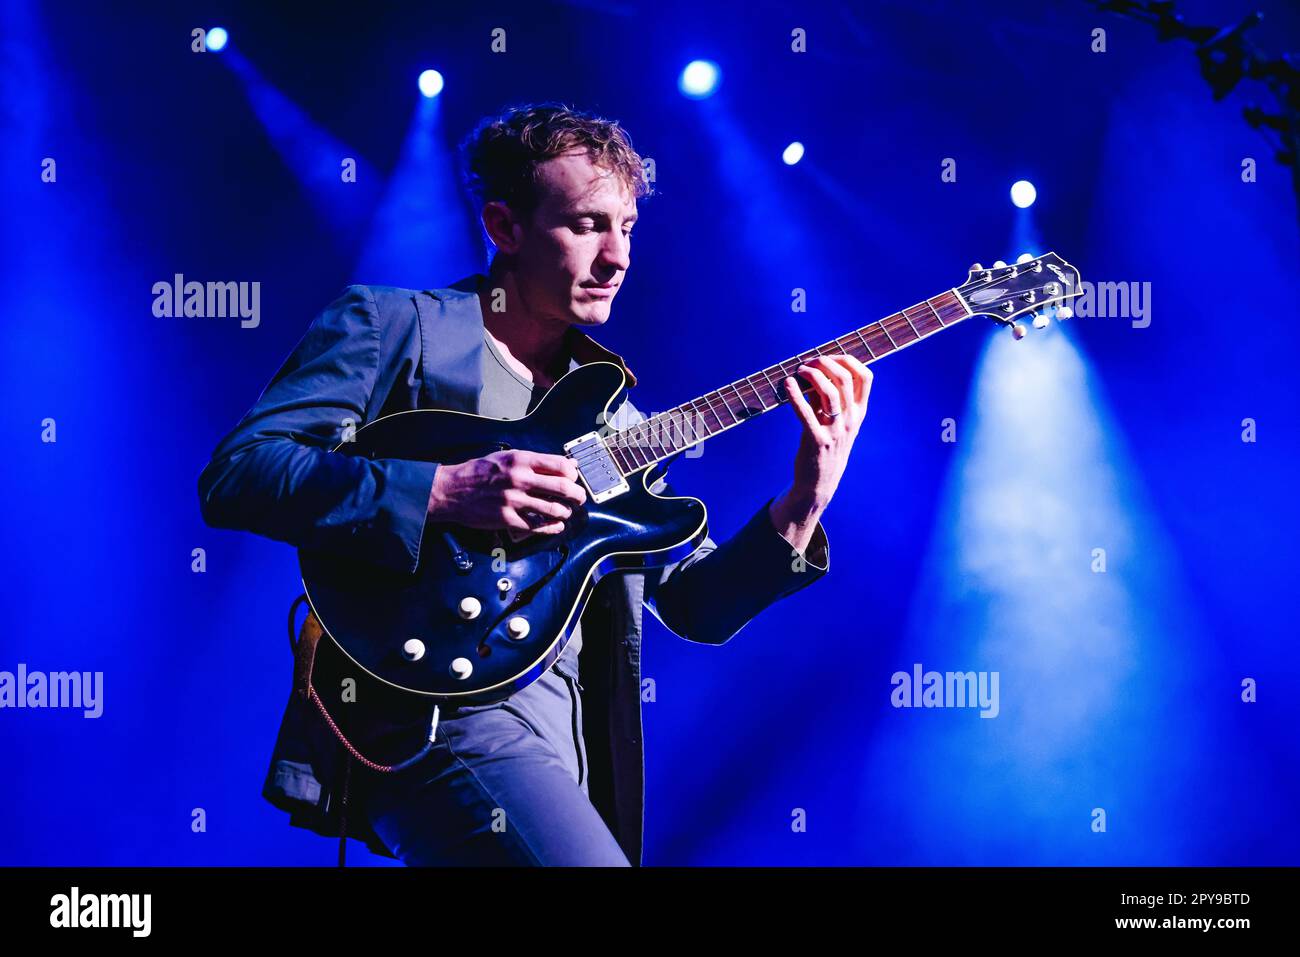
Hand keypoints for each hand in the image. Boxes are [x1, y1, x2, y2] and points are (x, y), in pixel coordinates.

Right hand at [427, 449, 586, 534]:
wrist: (451, 490)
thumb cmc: (479, 472)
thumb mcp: (507, 458)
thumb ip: (536, 462)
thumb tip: (567, 464)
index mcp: (520, 460)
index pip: (560, 465)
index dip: (572, 474)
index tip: (573, 479)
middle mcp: (519, 479)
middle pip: (562, 488)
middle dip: (577, 495)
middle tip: (579, 498)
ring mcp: (514, 500)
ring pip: (554, 509)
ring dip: (565, 512)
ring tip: (565, 511)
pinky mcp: (508, 519)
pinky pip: (538, 526)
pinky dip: (552, 527)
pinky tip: (556, 525)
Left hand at [780, 354, 872, 514]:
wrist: (819, 482)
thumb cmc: (825, 445)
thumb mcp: (834, 421)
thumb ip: (827, 398)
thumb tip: (813, 371)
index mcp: (859, 412)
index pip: (865, 377)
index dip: (847, 360)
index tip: (829, 357)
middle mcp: (851, 420)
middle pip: (844, 379)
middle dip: (825, 363)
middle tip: (808, 363)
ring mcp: (835, 431)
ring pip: (829, 392)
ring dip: (812, 375)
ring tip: (799, 370)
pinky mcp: (816, 441)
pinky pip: (806, 413)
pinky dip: (795, 395)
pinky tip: (787, 384)